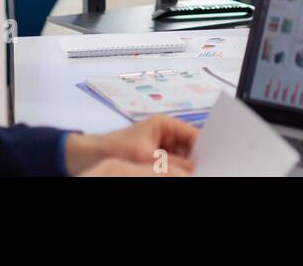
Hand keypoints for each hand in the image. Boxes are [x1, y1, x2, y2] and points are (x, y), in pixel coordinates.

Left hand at [66, 116, 196, 175]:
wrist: (87, 158)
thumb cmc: (114, 148)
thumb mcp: (146, 157)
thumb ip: (172, 163)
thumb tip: (195, 169)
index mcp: (165, 125)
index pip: (193, 135)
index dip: (205, 147)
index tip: (215, 161)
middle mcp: (165, 135)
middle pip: (190, 150)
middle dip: (196, 160)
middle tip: (206, 170)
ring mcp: (160, 150)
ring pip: (182, 161)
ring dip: (185, 169)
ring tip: (193, 174)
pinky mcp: (154, 162)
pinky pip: (171, 168)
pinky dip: (175, 173)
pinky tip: (180, 176)